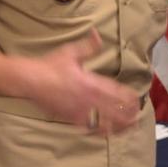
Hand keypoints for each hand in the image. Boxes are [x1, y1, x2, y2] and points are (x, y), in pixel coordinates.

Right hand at [22, 30, 140, 134]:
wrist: (29, 81)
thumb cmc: (49, 66)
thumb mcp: (70, 52)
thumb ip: (88, 46)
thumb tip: (97, 33)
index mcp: (91, 82)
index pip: (116, 91)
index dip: (128, 97)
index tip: (138, 99)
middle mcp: (88, 98)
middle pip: (114, 109)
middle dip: (127, 113)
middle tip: (138, 116)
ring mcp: (80, 110)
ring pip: (104, 121)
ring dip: (119, 124)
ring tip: (130, 127)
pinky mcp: (70, 118)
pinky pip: (89, 127)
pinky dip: (101, 131)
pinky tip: (108, 133)